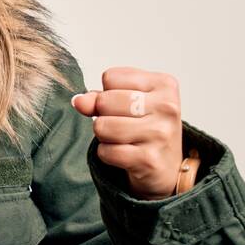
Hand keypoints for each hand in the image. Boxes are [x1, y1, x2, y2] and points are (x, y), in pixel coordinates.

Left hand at [70, 67, 182, 200]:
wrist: (167, 167)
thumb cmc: (146, 128)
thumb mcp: (128, 103)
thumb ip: (99, 97)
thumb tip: (78, 101)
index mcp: (164, 84)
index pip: (111, 77)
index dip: (108, 93)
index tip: (126, 106)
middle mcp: (167, 107)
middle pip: (105, 101)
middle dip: (103, 115)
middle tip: (122, 124)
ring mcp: (160, 134)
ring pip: (103, 126)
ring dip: (104, 135)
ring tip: (123, 139)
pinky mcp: (149, 159)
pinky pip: (106, 151)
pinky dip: (107, 154)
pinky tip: (124, 154)